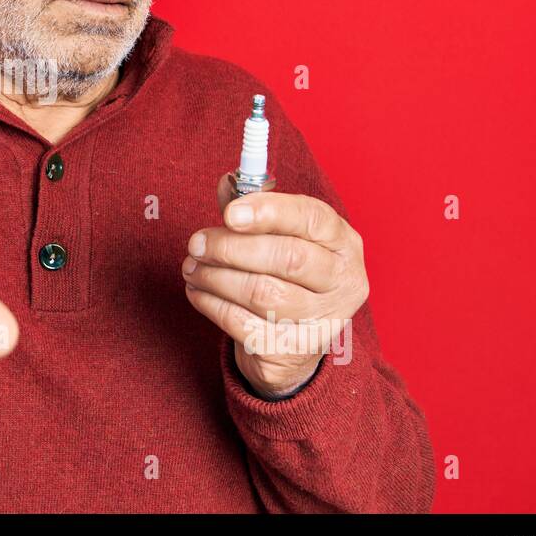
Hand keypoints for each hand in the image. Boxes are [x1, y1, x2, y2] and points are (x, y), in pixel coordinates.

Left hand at [181, 172, 367, 398]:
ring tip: (191, 267)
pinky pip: (243, 324)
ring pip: (262, 293)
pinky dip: (211, 304)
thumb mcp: (278, 238)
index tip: (230, 213)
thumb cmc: (284, 277)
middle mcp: (343, 282)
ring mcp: (323, 321)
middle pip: (287, 258)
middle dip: (231, 248)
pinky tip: (198, 291)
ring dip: (215, 277)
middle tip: (196, 243)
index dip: (269, 212)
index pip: (312, 218)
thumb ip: (252, 209)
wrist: (291, 346)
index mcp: (343, 243)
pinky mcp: (293, 351)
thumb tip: (226, 184)